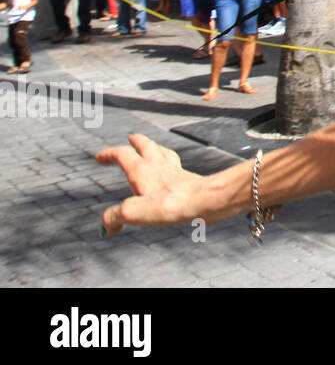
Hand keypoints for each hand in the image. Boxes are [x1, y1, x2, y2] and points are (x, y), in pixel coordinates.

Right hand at [95, 133, 211, 235]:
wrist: (205, 201)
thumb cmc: (171, 204)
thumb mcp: (132, 212)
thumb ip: (114, 217)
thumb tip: (107, 227)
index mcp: (142, 170)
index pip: (122, 155)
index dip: (109, 154)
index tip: (99, 157)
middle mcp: (159, 166)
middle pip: (147, 146)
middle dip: (137, 141)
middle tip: (131, 137)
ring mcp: (175, 172)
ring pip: (164, 153)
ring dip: (155, 148)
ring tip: (153, 147)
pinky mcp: (188, 180)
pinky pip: (177, 166)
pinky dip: (171, 164)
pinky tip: (174, 171)